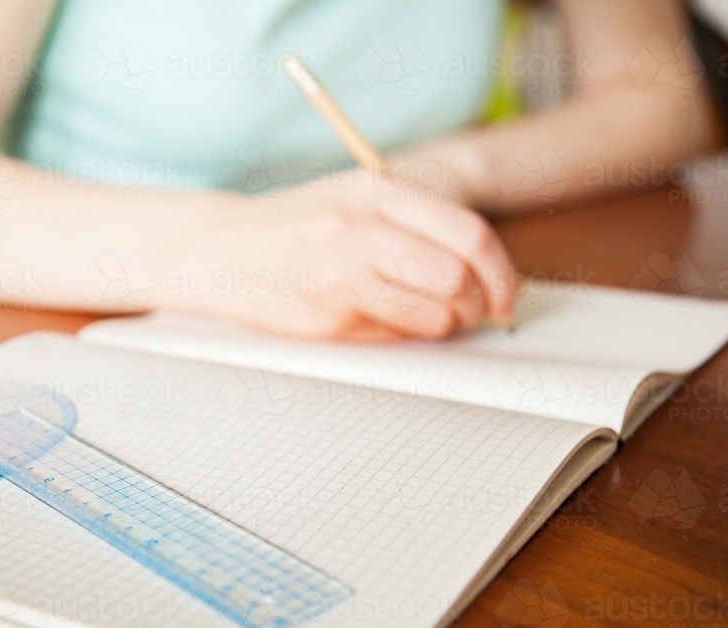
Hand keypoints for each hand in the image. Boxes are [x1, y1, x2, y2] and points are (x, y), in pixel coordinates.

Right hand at [167, 171, 515, 340]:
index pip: (468, 233)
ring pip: (435, 314)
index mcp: (375, 191)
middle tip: (475, 311)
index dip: (501, 271)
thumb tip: (483, 270)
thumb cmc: (295, 227)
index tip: (506, 294)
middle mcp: (360, 228)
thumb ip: (416, 224)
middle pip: (458, 277)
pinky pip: (396, 336)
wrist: (221, 251)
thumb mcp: (355, 199)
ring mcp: (342, 275)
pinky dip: (406, 334)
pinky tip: (385, 318)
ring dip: (445, 324)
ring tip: (428, 314)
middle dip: (479, 304)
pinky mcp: (329, 317)